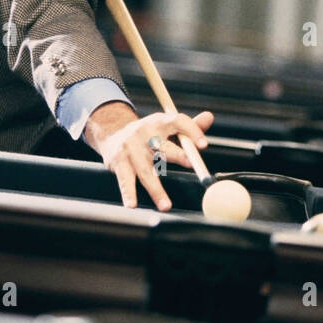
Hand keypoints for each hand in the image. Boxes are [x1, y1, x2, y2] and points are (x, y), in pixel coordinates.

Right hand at [82, 101, 213, 210]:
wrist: (113, 133)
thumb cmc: (149, 134)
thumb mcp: (166, 126)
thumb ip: (189, 126)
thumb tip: (209, 117)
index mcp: (159, 122)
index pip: (178, 122)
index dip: (192, 131)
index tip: (203, 145)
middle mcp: (144, 133)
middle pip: (162, 145)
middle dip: (177, 154)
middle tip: (189, 163)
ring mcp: (130, 148)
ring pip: (146, 170)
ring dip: (156, 189)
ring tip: (166, 205)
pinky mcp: (119, 162)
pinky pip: (125, 179)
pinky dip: (128, 192)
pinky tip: (132, 204)